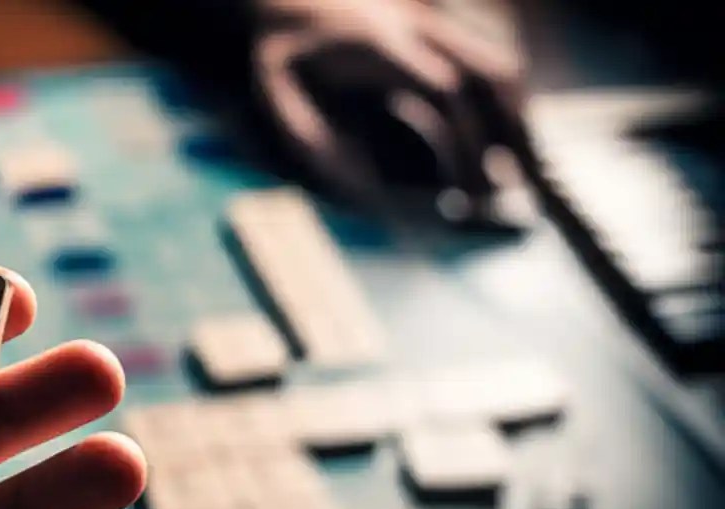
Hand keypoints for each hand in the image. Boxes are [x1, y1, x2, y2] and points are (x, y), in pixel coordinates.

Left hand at [251, 0, 527, 216]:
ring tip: (524, 169)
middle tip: (513, 190)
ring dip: (517, 114)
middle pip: (489, 69)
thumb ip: (316, 143)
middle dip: (512, 132)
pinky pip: (489, 53)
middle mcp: (415, 22)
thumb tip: (368, 196)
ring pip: (498, 57)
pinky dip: (504, 95)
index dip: (465, 141)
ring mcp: (431, 15)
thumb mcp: (278, 99)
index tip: (469, 193)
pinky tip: (505, 134)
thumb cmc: (279, 52)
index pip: (443, 89)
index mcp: (376, 45)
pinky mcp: (438, 17)